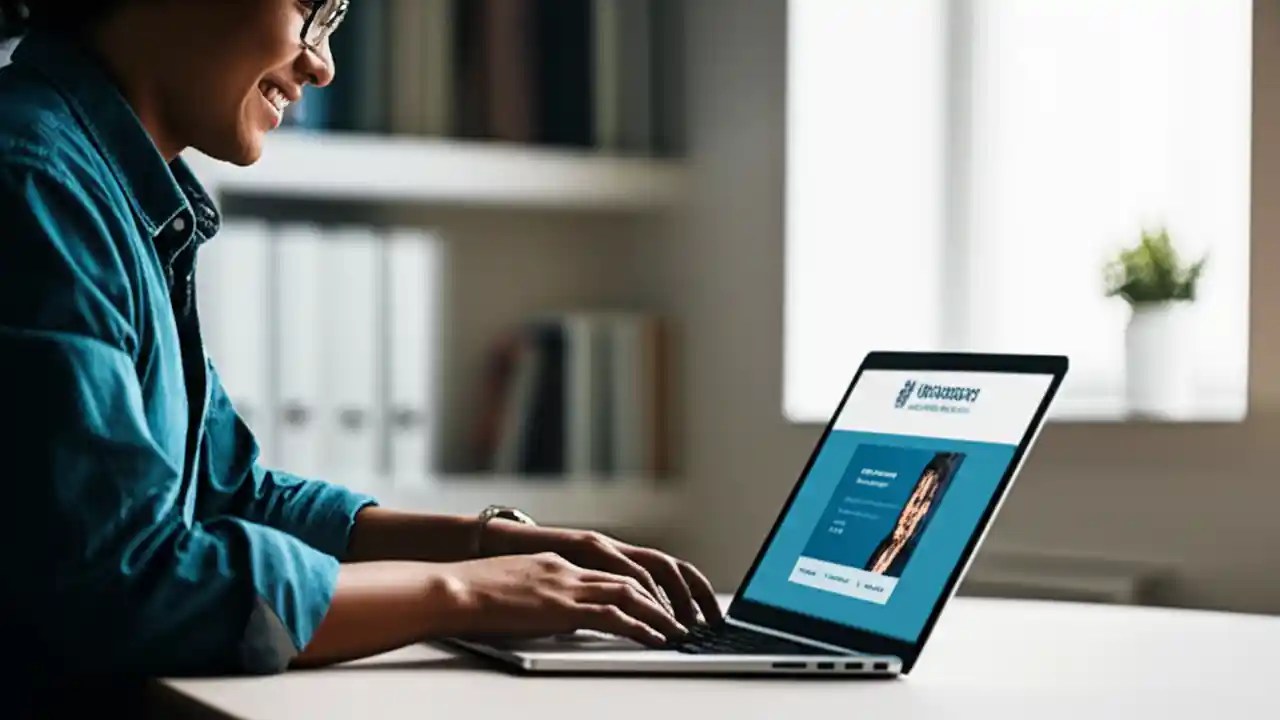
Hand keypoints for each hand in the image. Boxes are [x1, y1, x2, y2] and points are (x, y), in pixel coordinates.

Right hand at [442, 553, 688, 646]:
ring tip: (676, 630)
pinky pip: (614, 616)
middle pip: (627, 579)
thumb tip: (547, 614)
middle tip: (676, 616)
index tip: (652, 601)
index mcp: (555, 562)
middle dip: (657, 598)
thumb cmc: (471, 593)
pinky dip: (640, 627)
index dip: (635, 587)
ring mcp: (567, 586)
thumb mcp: (512, 586)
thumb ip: (536, 594)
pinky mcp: (564, 607)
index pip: (607, 573)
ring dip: (657, 613)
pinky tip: (654, 639)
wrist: (455, 589)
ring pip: (629, 594)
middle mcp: (568, 569)